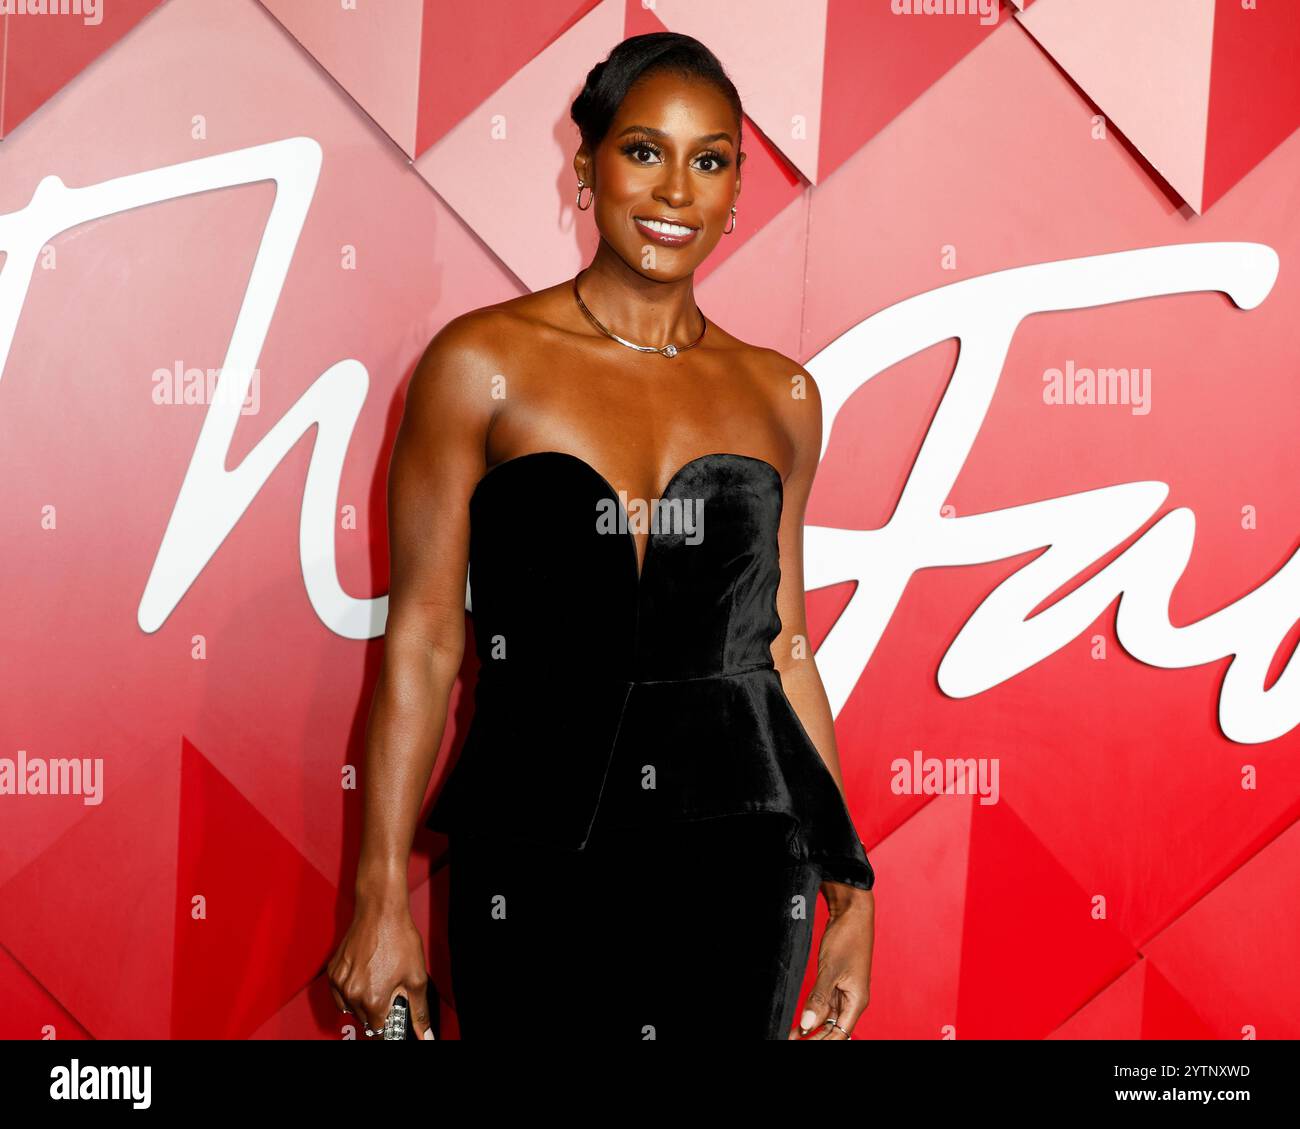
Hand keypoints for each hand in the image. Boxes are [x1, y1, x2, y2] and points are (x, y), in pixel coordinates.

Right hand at [327, 892, 435, 1040]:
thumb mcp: (417, 978)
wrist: (381, 912)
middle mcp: (352, 995)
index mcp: (373, 1000)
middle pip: (366, 1019)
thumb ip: (419, 1012)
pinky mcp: (333, 971)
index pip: (380, 1030)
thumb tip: (424, 1035)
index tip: (396, 1018)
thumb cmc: (398, 939)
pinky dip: (351, 991)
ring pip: (351, 1007)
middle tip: (392, 993)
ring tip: (380, 982)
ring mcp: (340, 983)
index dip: (391, 1024)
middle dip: (379, 1011)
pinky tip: (365, 977)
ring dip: (364, 1002)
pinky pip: (340, 992)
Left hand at [788, 885, 873, 1039]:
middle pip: (833, 1029)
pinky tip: (798, 1021)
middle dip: (814, 1038)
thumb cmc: (847, 938)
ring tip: (790, 1036)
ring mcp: (843, 990)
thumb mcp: (830, 970)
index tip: (800, 1044)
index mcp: (856, 1001)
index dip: (821, 1042)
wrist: (851, 912)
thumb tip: (807, 1025)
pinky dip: (811, 1012)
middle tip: (791, 1040)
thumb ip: (818, 999)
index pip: (839, 1034)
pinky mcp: (834, 981)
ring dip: (810, 1028)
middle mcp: (851, 999)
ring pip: (826, 1018)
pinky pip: (823, 1004)